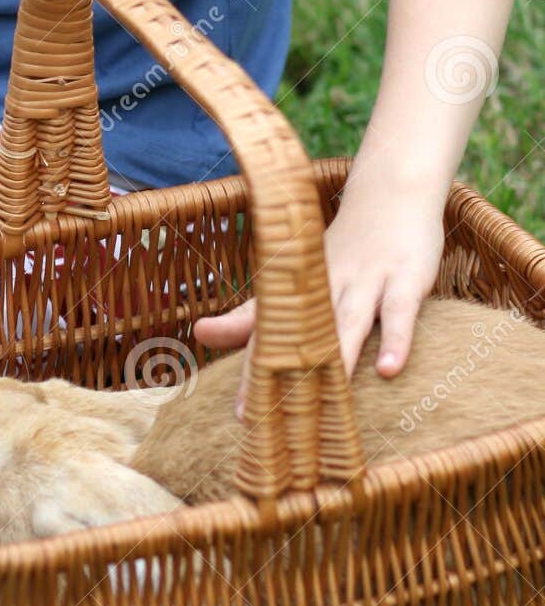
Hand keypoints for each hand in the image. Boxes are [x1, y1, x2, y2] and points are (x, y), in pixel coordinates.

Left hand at [191, 195, 444, 419]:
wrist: (392, 190)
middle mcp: (326, 284)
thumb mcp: (296, 277)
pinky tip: (389, 371)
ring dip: (337, 358)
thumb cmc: (342, 247)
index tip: (240, 414)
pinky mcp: (406, 278)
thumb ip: (255, 312)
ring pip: (347, 322)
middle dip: (284, 372)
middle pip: (302, 331)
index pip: (268, 331)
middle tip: (269, 415)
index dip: (254, 370)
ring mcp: (366, 280)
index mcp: (298, 287)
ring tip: (329, 400)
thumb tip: (200, 333)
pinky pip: (398, 312)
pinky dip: (395, 340)